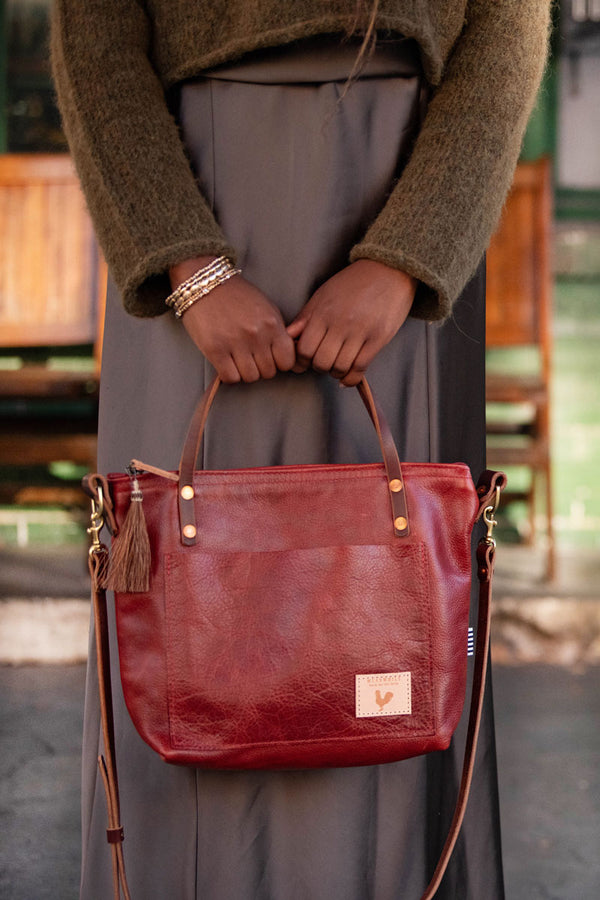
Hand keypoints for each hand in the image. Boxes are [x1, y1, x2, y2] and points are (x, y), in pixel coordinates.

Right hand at [170, 257, 295, 382]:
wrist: (204, 282)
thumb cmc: (236, 295)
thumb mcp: (266, 308)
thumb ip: (277, 331)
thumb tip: (284, 356)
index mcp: (272, 324)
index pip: (287, 361)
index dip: (279, 363)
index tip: (271, 358)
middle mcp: (256, 335)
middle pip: (268, 372)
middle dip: (261, 367)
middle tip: (250, 357)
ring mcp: (235, 343)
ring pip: (250, 377)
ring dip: (244, 372)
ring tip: (237, 359)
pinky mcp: (215, 349)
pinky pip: (230, 377)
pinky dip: (229, 374)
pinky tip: (226, 362)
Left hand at [286, 260, 416, 386]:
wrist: (388, 270)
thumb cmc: (353, 283)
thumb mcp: (323, 295)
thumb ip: (305, 318)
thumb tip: (288, 336)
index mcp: (323, 312)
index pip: (304, 349)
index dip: (302, 360)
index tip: (307, 360)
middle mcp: (340, 323)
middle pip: (321, 362)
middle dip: (319, 367)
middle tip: (324, 361)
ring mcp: (360, 332)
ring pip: (340, 367)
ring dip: (336, 372)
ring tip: (337, 365)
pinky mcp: (378, 338)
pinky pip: (360, 367)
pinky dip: (352, 377)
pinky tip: (349, 375)